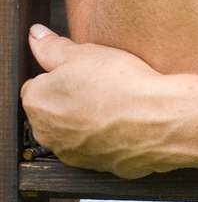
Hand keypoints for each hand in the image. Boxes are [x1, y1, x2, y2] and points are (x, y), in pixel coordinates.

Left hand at [20, 25, 177, 178]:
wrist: (158, 120)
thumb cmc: (121, 85)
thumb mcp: (84, 53)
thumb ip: (52, 46)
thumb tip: (35, 35)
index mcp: (38, 102)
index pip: (38, 84)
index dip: (63, 74)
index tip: (84, 71)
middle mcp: (47, 132)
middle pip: (54, 109)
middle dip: (71, 99)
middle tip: (101, 84)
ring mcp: (71, 152)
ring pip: (74, 130)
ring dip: (88, 119)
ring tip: (117, 102)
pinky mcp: (96, 165)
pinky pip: (97, 147)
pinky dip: (107, 136)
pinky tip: (127, 121)